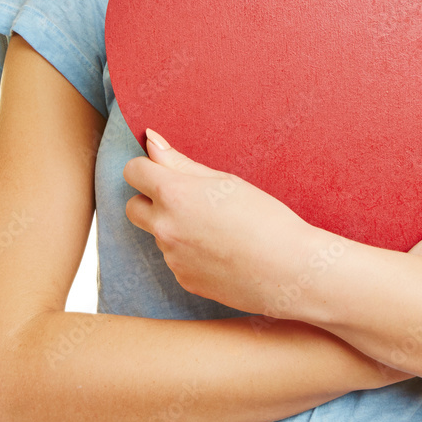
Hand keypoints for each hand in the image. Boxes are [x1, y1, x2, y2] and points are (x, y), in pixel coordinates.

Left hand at [123, 128, 325, 315]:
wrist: (288, 269)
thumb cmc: (264, 217)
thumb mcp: (224, 181)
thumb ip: (180, 163)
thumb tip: (151, 141)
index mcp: (175, 195)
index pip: (133, 171)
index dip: (147, 167)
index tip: (163, 169)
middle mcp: (164, 228)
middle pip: (132, 207)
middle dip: (150, 199)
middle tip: (186, 198)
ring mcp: (172, 258)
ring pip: (158, 234)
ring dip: (175, 227)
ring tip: (218, 228)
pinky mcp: (183, 280)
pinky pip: (176, 258)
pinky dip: (190, 252)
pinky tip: (221, 251)